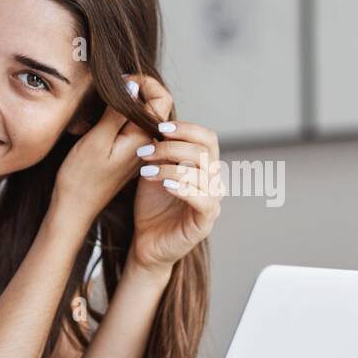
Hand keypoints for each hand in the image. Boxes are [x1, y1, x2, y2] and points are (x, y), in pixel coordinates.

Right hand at [51, 73, 154, 229]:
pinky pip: (133, 127)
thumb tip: (134, 86)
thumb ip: (117, 113)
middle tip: (110, 89)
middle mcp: (148, 144)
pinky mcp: (130, 154)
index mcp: (145, 138)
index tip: (122, 80)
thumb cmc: (81, 178)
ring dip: (126, 103)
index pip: (162, 99)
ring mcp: (140, 150)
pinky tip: (100, 120)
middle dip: (136, 90)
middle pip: (155, 105)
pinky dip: (120, 117)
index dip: (146, 83)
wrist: (75, 209)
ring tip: (102, 104)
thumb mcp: (97, 140)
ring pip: (143, 115)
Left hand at [129, 76, 222, 271]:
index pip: (207, 138)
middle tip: (145, 151)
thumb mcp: (152, 169)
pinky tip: (163, 184)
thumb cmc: (150, 206)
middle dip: (173, 146)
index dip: (186, 129)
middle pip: (205, 151)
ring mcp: (212, 202)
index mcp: (204, 167)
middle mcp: (213, 182)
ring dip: (170, 166)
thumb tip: (150, 114)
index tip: (159, 128)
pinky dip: (183, 188)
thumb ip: (158, 147)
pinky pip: (203, 200)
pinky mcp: (205, 222)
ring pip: (202, 172)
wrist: (146, 242)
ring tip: (145, 169)